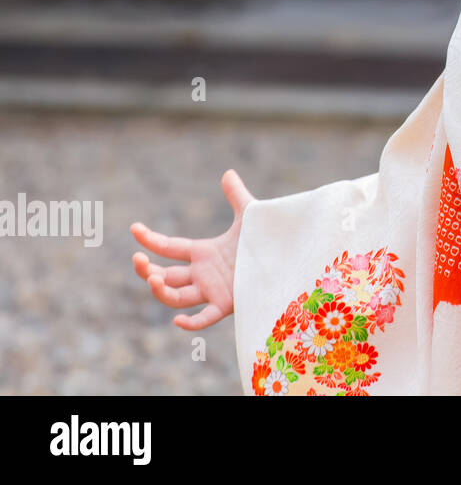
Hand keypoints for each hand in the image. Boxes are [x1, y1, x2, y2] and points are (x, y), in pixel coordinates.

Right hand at [130, 169, 255, 328]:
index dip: (150, 239)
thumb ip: (236, 196)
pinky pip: (204, 319)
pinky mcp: (227, 304)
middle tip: (138, 259)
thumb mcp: (249, 216)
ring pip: (177, 297)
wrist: (291, 257)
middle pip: (166, 276)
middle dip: (147, 270)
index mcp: (204, 252)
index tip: (134, 228)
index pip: (169, 248)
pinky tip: (177, 321)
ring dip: (161, 291)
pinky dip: (191, 324)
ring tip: (152, 279)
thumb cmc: (269, 239)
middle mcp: (203, 274)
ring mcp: (213, 291)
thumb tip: (228, 172)